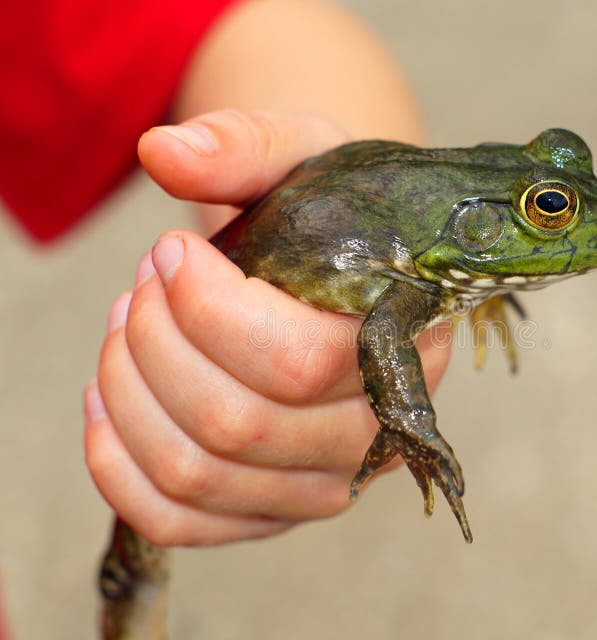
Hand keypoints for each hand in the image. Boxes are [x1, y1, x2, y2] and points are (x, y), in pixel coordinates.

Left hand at [84, 110, 450, 545]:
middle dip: (154, 341)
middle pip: (232, 422)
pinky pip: (179, 520)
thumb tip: (162, 152)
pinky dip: (117, 465)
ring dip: (128, 391)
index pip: (294, 362)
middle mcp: (374, 433)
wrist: (341, 275)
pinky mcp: (273, 513)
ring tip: (127, 325)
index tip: (173, 250)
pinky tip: (106, 399)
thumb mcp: (302, 159)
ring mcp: (324, 485)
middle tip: (143, 283)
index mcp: (405, 344)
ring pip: (195, 472)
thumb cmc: (328, 219)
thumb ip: (243, 145)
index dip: (206, 308)